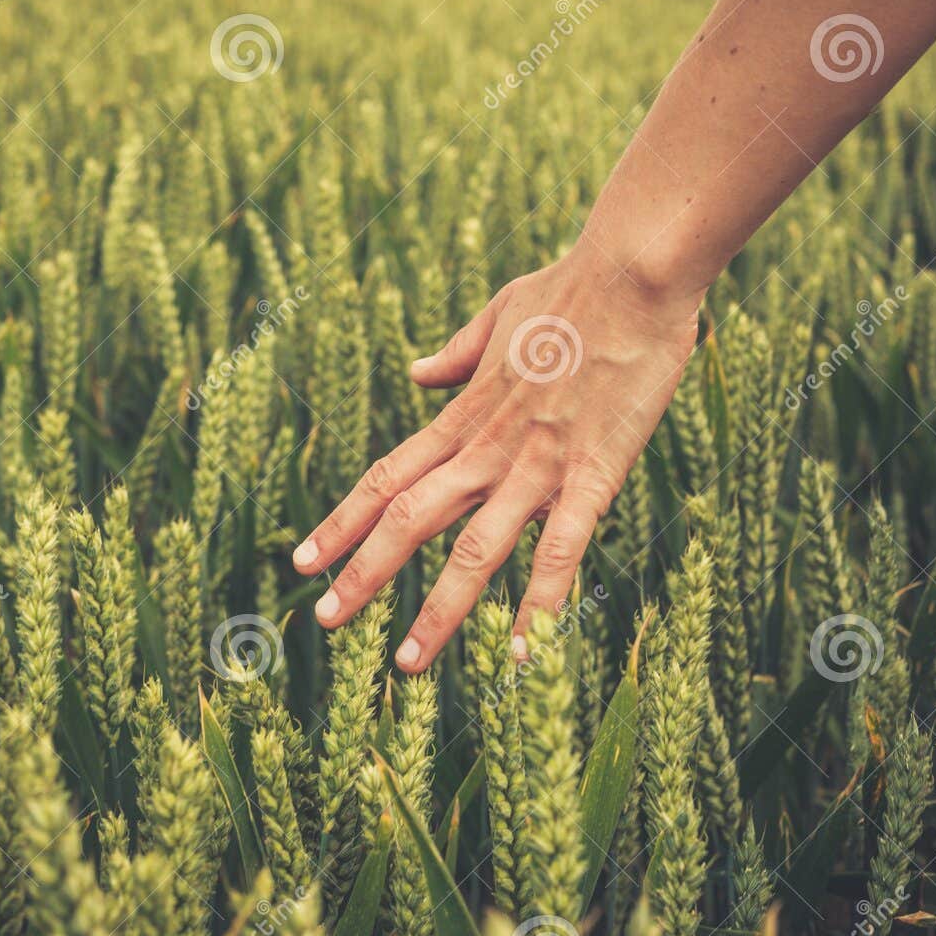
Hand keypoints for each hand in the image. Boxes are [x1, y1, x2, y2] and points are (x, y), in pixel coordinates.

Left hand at [291, 245, 703, 672]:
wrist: (632, 271)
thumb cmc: (573, 286)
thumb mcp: (498, 312)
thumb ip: (455, 353)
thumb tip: (415, 373)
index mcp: (463, 415)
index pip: (386, 478)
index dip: (341, 523)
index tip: (303, 560)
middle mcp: (487, 448)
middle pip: (409, 520)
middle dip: (363, 574)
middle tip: (324, 621)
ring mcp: (537, 466)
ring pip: (474, 551)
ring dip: (438, 611)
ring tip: (406, 664)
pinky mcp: (593, 475)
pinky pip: (561, 552)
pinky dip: (539, 606)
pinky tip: (523, 654)